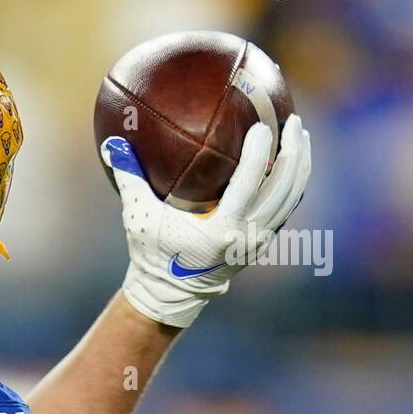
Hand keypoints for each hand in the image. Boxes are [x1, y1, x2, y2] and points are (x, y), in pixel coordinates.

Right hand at [101, 112, 310, 326]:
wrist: (170, 293)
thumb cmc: (152, 254)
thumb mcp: (138, 217)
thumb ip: (129, 180)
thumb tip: (112, 145)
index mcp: (222, 229)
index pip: (250, 183)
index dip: (259, 153)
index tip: (262, 126)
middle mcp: (248, 235)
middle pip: (283, 187)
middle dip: (293, 152)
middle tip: (293, 121)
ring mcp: (259, 241)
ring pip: (292, 197)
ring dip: (300, 165)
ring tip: (300, 135)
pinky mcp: (262, 242)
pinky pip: (286, 207)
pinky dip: (292, 183)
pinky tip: (293, 162)